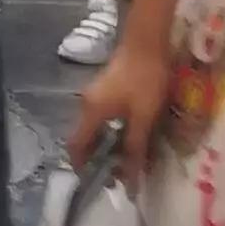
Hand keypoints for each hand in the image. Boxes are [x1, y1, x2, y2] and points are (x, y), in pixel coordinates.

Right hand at [71, 26, 171, 188]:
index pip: (76, 146)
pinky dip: (112, 132)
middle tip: (119, 176)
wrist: (148, 41)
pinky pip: (103, 118)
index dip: (81, 166)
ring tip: (128, 159)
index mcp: (91, 112)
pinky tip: (130, 136)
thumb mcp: (143, 118)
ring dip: (107, 145)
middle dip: (98, 159)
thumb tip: (130, 182)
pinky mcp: (106, 89)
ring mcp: (95, 94)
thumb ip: (136, 149)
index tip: (96, 183)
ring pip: (95, 128)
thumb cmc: (145, 80)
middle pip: (84, 138)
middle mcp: (87, 104)